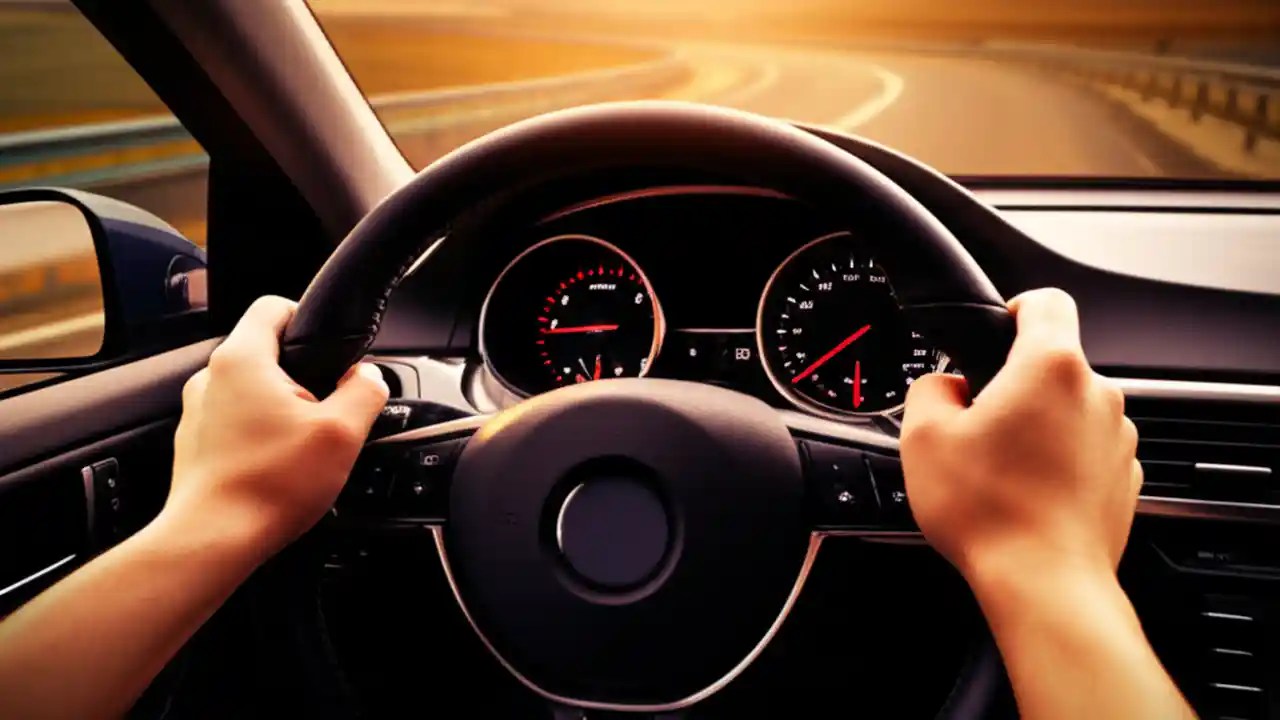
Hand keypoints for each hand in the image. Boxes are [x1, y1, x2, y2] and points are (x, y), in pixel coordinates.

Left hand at [166, 296, 388, 557]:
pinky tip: (278, 468)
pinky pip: (236, 424)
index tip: (330, 351)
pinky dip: (259, 437)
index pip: (274, 306)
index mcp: (242, 360)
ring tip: (301, 449)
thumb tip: (369, 377)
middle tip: (325, 414)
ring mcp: (198, 413)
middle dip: (302, 377)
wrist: (213, 541)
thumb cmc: (269, 486)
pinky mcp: (196, 445)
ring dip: (280, 410)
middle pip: (266, 352)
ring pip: (251, 392)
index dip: (308, 320)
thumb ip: (365, 391)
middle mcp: (210, 379)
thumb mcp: (342, 433)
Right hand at [901, 288, 1141, 596]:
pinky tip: (1025, 495)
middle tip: (976, 425)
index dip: (1014, 308)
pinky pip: (1085, 452)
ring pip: (1069, 411)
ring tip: (999, 470)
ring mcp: (1117, 439)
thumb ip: (928, 388)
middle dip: (1015, 385)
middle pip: (1053, 364)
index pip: (1046, 301)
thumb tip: (944, 387)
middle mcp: (1097, 394)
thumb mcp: (922, 436)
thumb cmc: (989, 512)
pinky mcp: (1124, 479)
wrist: (1043, 584)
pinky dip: (1058, 464)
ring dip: (1038, 427)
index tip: (996, 330)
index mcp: (1050, 366)